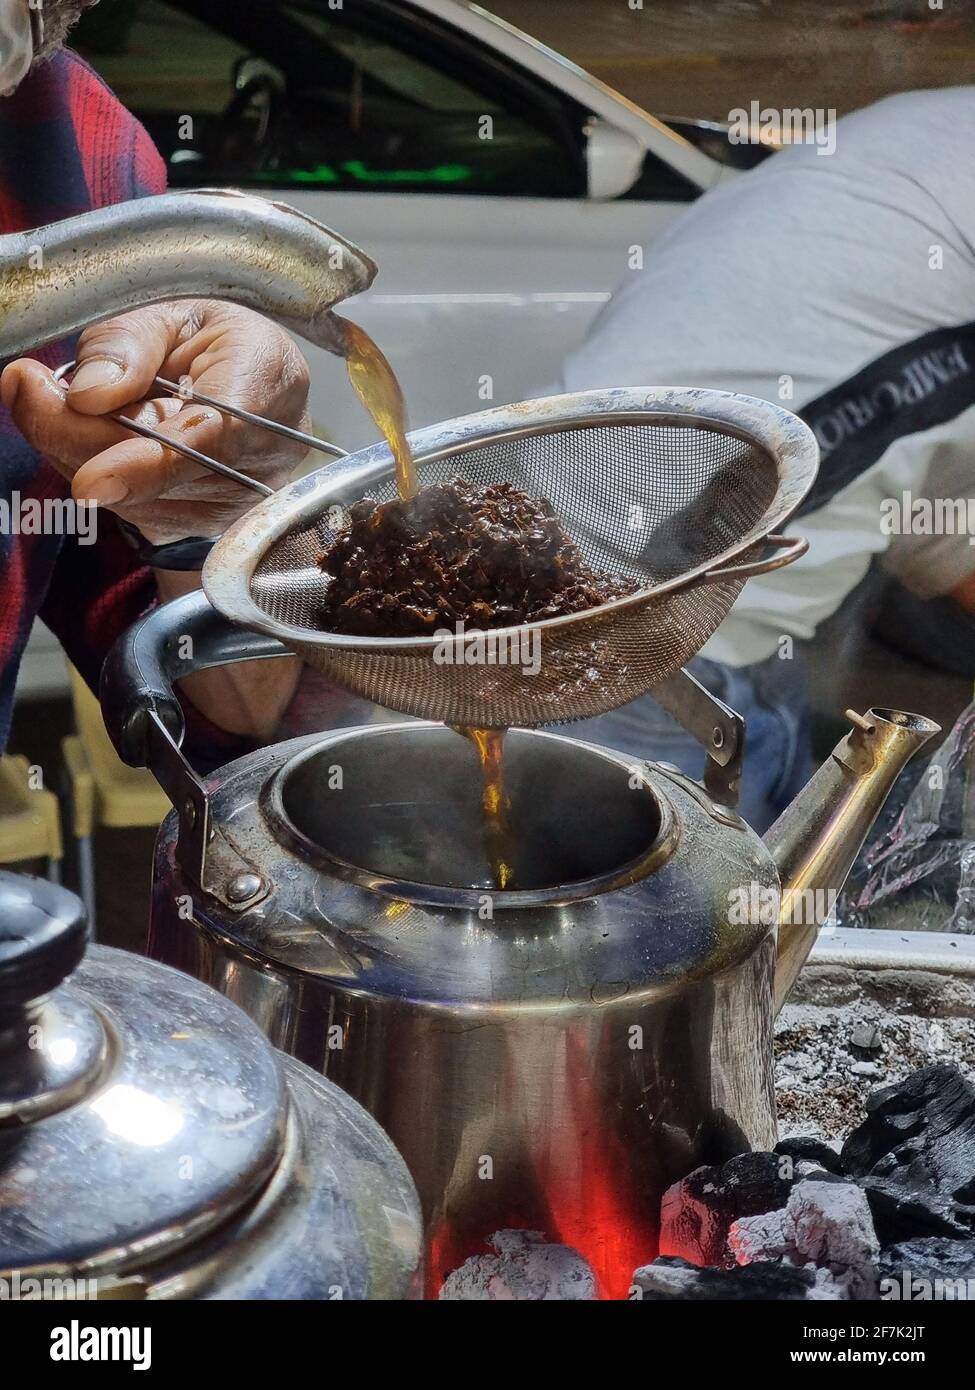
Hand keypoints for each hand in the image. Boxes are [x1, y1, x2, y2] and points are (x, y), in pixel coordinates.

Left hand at [0, 300, 310, 544]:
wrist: (254, 380)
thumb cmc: (216, 342)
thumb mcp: (173, 312)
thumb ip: (128, 345)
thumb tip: (88, 395)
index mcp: (267, 380)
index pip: (213, 438)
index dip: (151, 464)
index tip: (92, 479)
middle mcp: (262, 454)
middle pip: (160, 473)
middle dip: (77, 436)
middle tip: (24, 387)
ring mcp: (238, 498)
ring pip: (139, 498)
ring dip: (78, 452)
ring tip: (51, 399)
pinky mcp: (207, 521)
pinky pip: (135, 508)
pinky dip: (96, 470)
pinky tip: (86, 432)